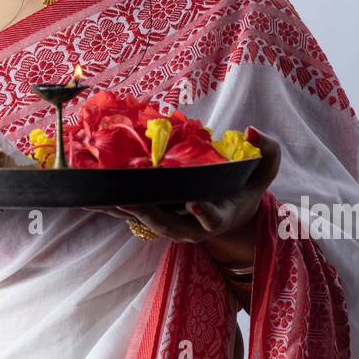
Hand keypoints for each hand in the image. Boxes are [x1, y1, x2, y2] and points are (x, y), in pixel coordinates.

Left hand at [86, 131, 280, 254]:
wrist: (231, 214)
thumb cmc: (246, 188)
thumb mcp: (264, 171)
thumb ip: (268, 152)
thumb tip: (251, 131)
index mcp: (219, 216)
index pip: (212, 218)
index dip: (204, 212)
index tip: (196, 202)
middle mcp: (192, 227)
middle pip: (169, 225)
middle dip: (149, 214)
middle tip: (128, 199)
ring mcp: (172, 225)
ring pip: (146, 222)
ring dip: (123, 211)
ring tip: (100, 198)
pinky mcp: (156, 219)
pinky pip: (132, 215)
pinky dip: (112, 207)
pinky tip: (90, 197)